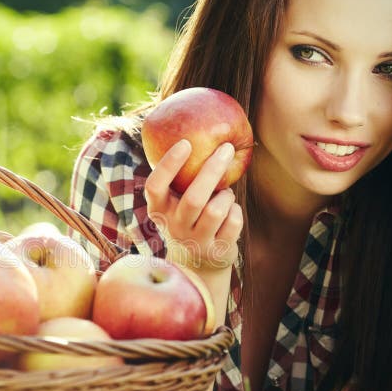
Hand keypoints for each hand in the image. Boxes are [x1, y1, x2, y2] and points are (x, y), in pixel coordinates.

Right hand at [143, 139, 243, 270]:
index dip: (169, 164)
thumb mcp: (176, 200)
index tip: (186, 142)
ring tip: (224, 194)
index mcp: (158, 210)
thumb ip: (181, 176)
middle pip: (194, 198)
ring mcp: (194, 241)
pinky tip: (229, 212)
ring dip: (226, 195)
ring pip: (217, 210)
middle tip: (226, 147)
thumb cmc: (188, 216)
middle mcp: (173, 227)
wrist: (197, 261)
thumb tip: (195, 128)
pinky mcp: (216, 251)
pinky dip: (235, 211)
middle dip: (212, 170)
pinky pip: (233, 221)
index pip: (155, 186)